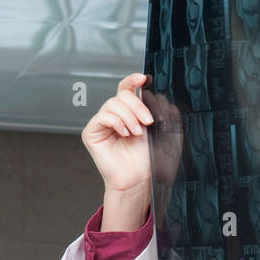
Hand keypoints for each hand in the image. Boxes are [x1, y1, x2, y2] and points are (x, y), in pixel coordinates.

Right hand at [82, 72, 159, 192]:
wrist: (140, 181)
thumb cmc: (151, 162)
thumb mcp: (167, 134)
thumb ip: (165, 113)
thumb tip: (158, 95)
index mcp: (132, 113)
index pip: (128, 89)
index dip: (133, 80)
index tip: (144, 78)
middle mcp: (116, 115)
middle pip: (123, 94)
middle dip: (138, 105)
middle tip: (148, 122)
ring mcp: (103, 123)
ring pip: (113, 103)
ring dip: (129, 116)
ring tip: (137, 133)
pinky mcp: (92, 132)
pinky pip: (103, 116)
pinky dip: (116, 122)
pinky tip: (125, 134)